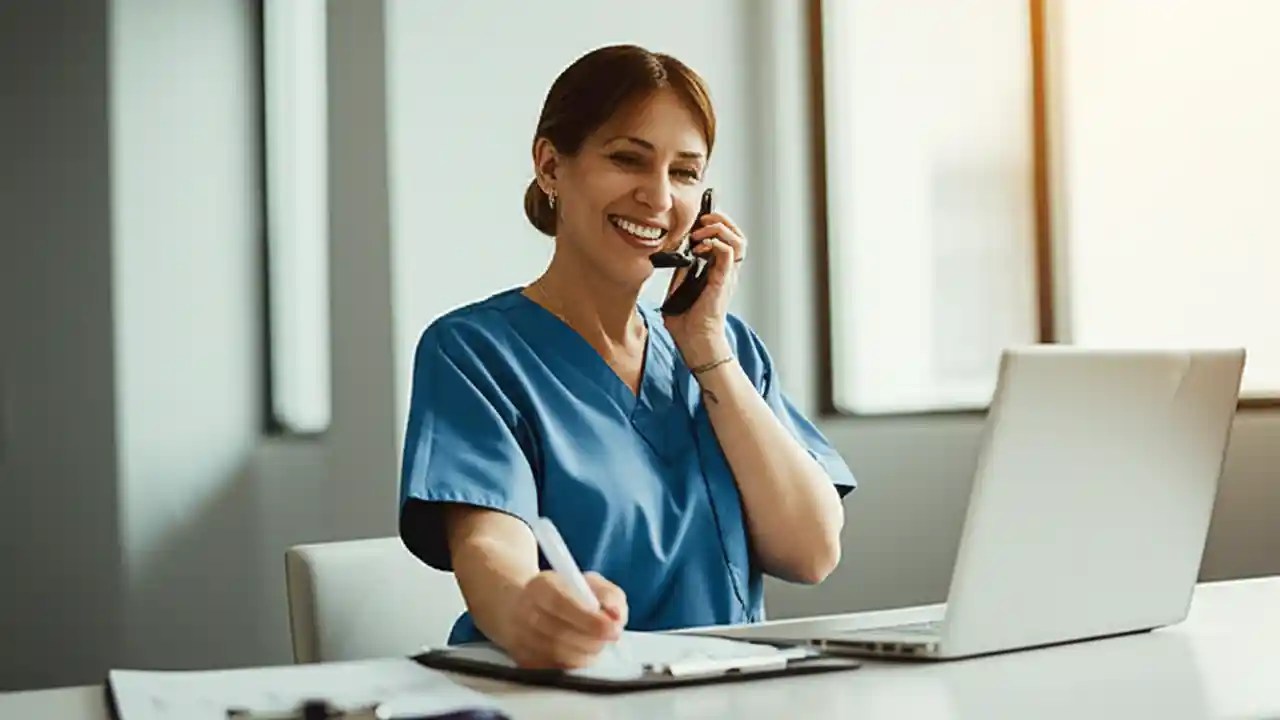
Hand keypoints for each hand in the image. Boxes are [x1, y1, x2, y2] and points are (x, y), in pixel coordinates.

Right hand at [502, 570, 627, 668]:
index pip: (562, 604)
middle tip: (610, 636)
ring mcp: (521, 639)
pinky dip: (575, 663)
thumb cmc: (564, 595)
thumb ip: (609, 595)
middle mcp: (525, 612)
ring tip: (594, 641)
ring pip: (561, 655)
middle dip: (594, 639)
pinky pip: (556, 669)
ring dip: (587, 652)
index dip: (590, 619)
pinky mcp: (524, 661)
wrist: (523, 607)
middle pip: (561, 634)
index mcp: (540, 586)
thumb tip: (617, 616)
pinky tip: (579, 650)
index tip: (614, 628)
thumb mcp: (588, 583)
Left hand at [662, 210, 748, 367]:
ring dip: (720, 228)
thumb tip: (675, 256)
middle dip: (721, 219)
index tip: (698, 218)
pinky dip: (716, 243)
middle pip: (737, 234)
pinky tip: (700, 247)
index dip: (716, 222)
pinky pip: (728, 254)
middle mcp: (726, 271)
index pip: (726, 238)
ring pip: (738, 240)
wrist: (694, 342)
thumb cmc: (687, 322)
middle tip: (702, 219)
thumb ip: (681, 273)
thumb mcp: (679, 289)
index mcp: (718, 271)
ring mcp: (727, 276)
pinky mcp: (723, 282)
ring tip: (702, 231)